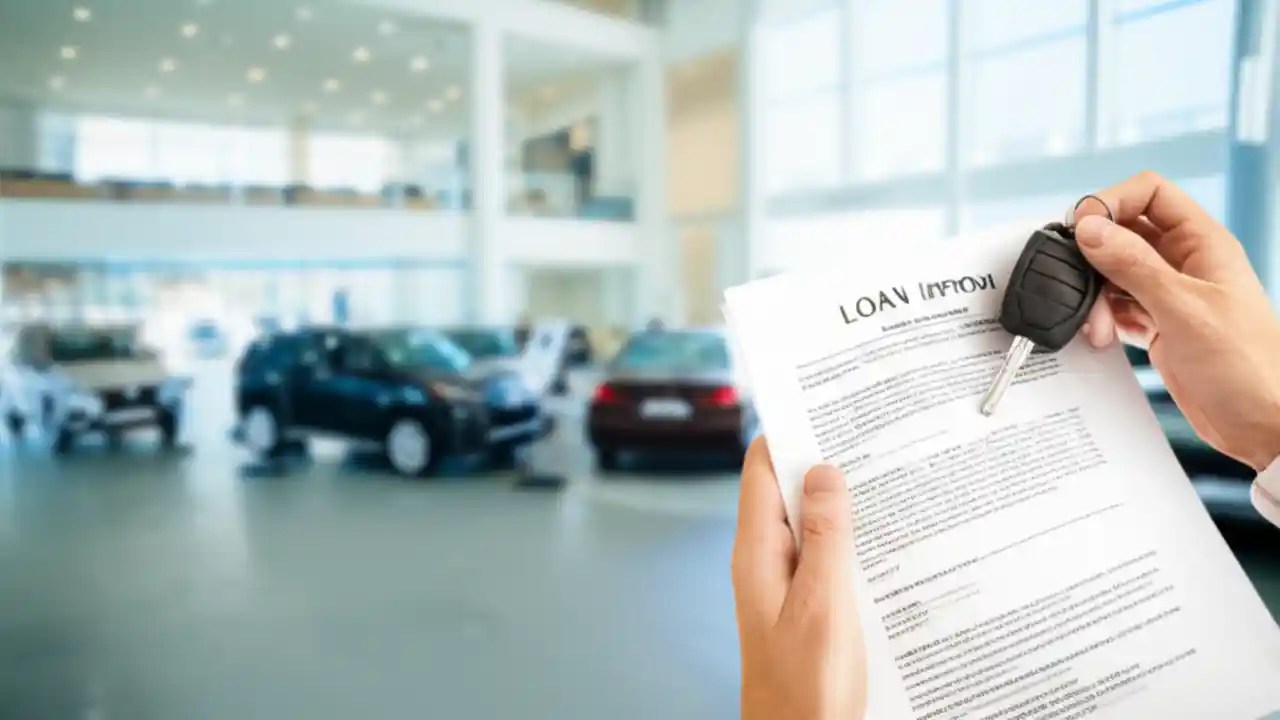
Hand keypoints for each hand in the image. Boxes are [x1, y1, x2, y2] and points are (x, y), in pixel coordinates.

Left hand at [731, 437, 866, 719]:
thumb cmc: (804, 689)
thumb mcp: (821, 605)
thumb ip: (824, 537)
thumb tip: (824, 471)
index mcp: (757, 553)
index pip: (762, 471)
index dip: (789, 433)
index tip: (824, 403)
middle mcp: (766, 562)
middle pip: (790, 493)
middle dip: (827, 462)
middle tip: (875, 434)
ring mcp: (785, 585)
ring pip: (813, 525)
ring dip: (845, 504)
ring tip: (890, 477)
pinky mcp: (807, 608)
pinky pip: (827, 559)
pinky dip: (853, 543)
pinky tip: (886, 541)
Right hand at [1074, 171, 1279, 469]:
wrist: (1263, 424)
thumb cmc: (1245, 366)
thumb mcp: (1183, 309)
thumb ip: (1133, 266)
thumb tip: (1089, 228)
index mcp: (1203, 243)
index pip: (1149, 193)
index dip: (1111, 202)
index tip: (1082, 231)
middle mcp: (1185, 263)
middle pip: (1124, 232)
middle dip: (1095, 256)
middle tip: (1079, 283)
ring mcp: (1170, 295)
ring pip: (1115, 272)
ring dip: (1095, 294)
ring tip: (1096, 324)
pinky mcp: (1160, 326)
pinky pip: (1117, 307)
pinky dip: (1102, 318)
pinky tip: (1101, 336)